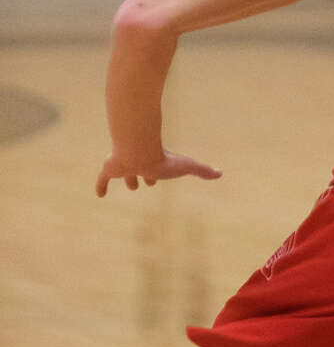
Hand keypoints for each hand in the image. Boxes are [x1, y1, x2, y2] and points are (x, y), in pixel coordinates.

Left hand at [96, 150, 222, 197]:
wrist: (139, 152)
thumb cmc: (162, 159)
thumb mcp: (186, 166)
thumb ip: (202, 170)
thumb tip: (220, 173)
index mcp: (153, 164)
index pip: (155, 171)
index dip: (155, 176)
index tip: (155, 179)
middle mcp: (138, 165)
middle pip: (140, 172)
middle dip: (142, 178)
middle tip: (144, 183)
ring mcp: (123, 167)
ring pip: (124, 174)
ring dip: (127, 179)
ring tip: (129, 185)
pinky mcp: (110, 170)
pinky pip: (102, 180)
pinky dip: (100, 186)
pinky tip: (99, 195)